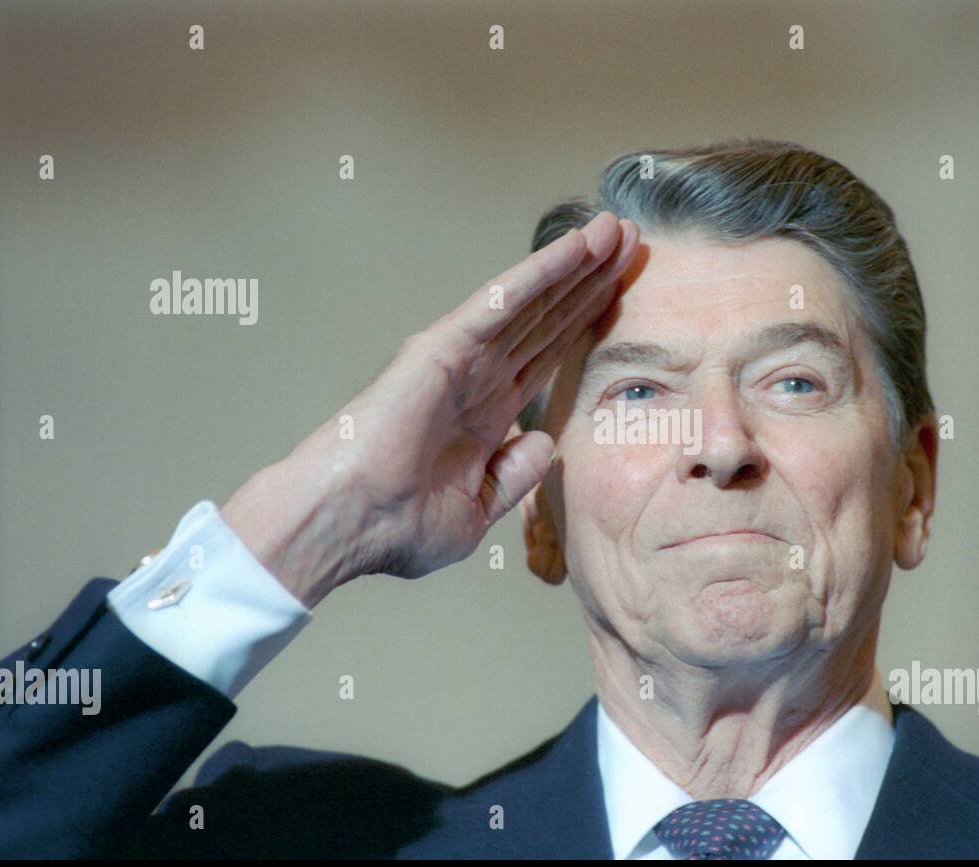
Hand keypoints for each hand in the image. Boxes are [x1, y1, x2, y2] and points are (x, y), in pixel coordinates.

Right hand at [221, 211, 638, 607]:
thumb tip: (544, 444)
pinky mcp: (444, 347)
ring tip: (616, 227)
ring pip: (531, 300)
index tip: (623, 293)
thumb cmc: (393, 527)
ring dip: (575, 263)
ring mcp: (461, 358)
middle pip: (548, 318)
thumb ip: (514, 475)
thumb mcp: (476, 509)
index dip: (585, 322)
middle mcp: (478, 378)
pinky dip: (538, 273)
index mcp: (487, 415)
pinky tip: (576, 247)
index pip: (548, 355)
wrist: (347, 527)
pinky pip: (500, 304)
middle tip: (631, 238)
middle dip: (590, 280)